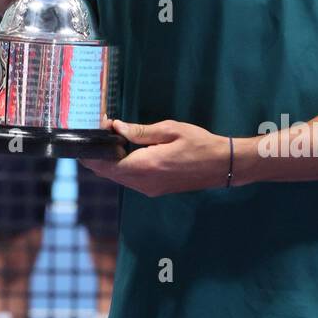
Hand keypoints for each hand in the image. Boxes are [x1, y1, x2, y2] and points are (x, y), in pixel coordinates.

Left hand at [79, 117, 229, 195]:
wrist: (222, 165)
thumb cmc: (199, 144)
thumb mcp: (169, 130)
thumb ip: (139, 131)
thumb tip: (116, 127)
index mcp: (145, 167)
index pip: (105, 163)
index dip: (94, 148)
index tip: (97, 127)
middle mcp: (143, 183)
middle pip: (106, 172)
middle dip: (97, 154)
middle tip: (100, 130)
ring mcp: (148, 189)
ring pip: (116, 177)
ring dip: (108, 160)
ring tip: (111, 137)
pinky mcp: (154, 190)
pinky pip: (128, 179)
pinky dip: (120, 166)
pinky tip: (124, 150)